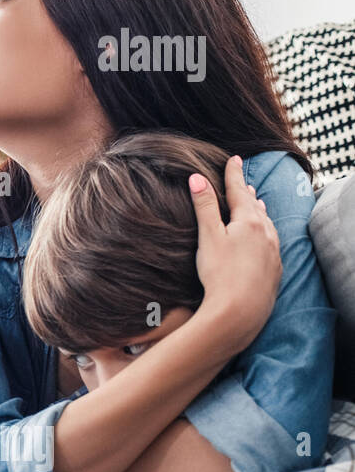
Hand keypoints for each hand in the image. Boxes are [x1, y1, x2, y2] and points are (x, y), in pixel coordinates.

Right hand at [188, 154, 281, 355]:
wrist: (239, 312)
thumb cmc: (220, 273)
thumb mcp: (208, 236)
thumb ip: (205, 206)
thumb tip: (197, 177)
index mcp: (249, 221)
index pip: (239, 191)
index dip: (234, 174)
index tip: (234, 159)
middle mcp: (266, 233)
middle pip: (255, 206)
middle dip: (247, 192)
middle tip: (243, 180)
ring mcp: (273, 252)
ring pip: (267, 223)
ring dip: (259, 211)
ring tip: (256, 203)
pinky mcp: (274, 270)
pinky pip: (271, 241)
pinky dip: (265, 231)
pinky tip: (263, 237)